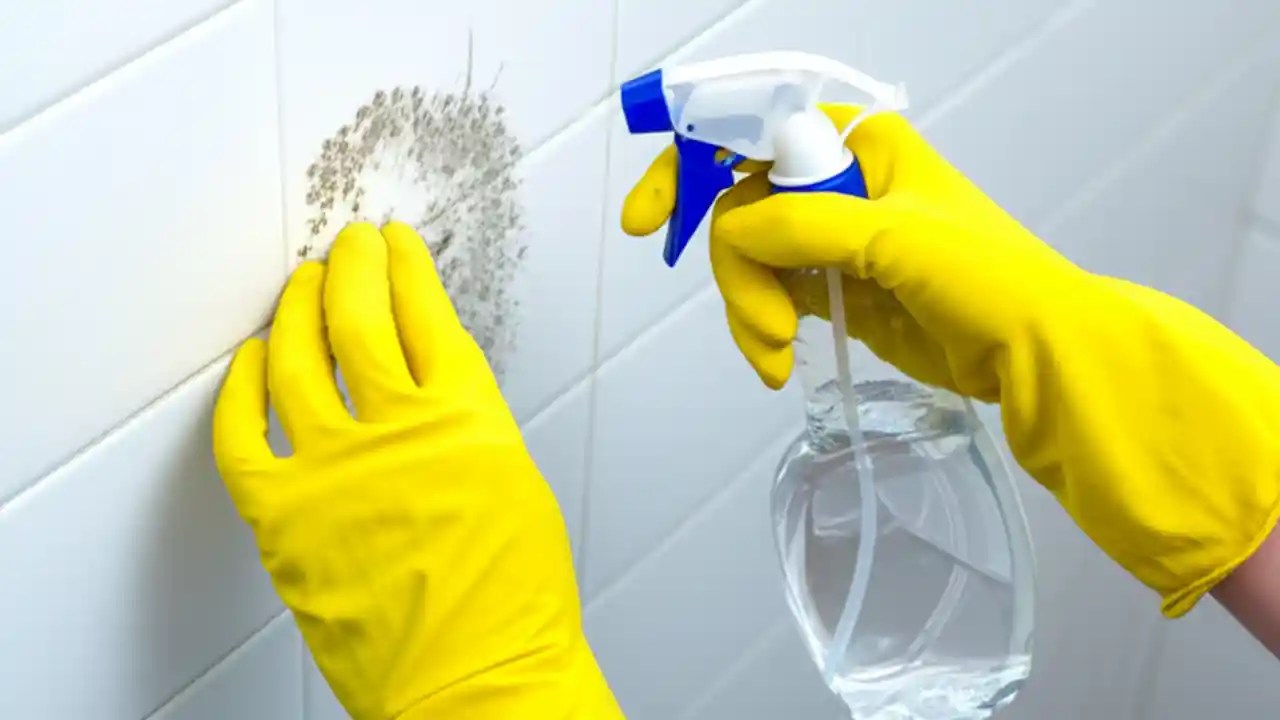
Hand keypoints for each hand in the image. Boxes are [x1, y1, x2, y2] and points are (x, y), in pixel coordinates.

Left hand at [212, 222, 621, 719]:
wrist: (477, 681)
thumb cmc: (510, 604)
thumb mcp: (514, 483)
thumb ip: (465, 423)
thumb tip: (423, 384)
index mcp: (469, 419)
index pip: (427, 313)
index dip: (406, 268)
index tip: (396, 247)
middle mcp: (401, 430)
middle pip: (359, 316)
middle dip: (352, 266)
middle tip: (348, 247)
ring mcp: (335, 471)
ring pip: (299, 357)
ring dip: (298, 310)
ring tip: (301, 288)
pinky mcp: (285, 517)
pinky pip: (244, 432)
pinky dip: (242, 388)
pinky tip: (250, 362)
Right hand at [622, 107, 1279, 618]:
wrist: (1033, 355)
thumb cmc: (987, 278)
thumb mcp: (896, 239)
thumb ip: (806, 226)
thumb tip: (731, 231)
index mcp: (857, 144)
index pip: (752, 132)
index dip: (691, 165)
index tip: (648, 220)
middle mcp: (836, 183)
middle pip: (738, 209)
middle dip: (737, 271)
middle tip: (763, 329)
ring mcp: (831, 240)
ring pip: (745, 261)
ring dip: (748, 311)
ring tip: (776, 358)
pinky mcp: (830, 290)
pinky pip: (766, 299)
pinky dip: (759, 332)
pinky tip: (777, 365)